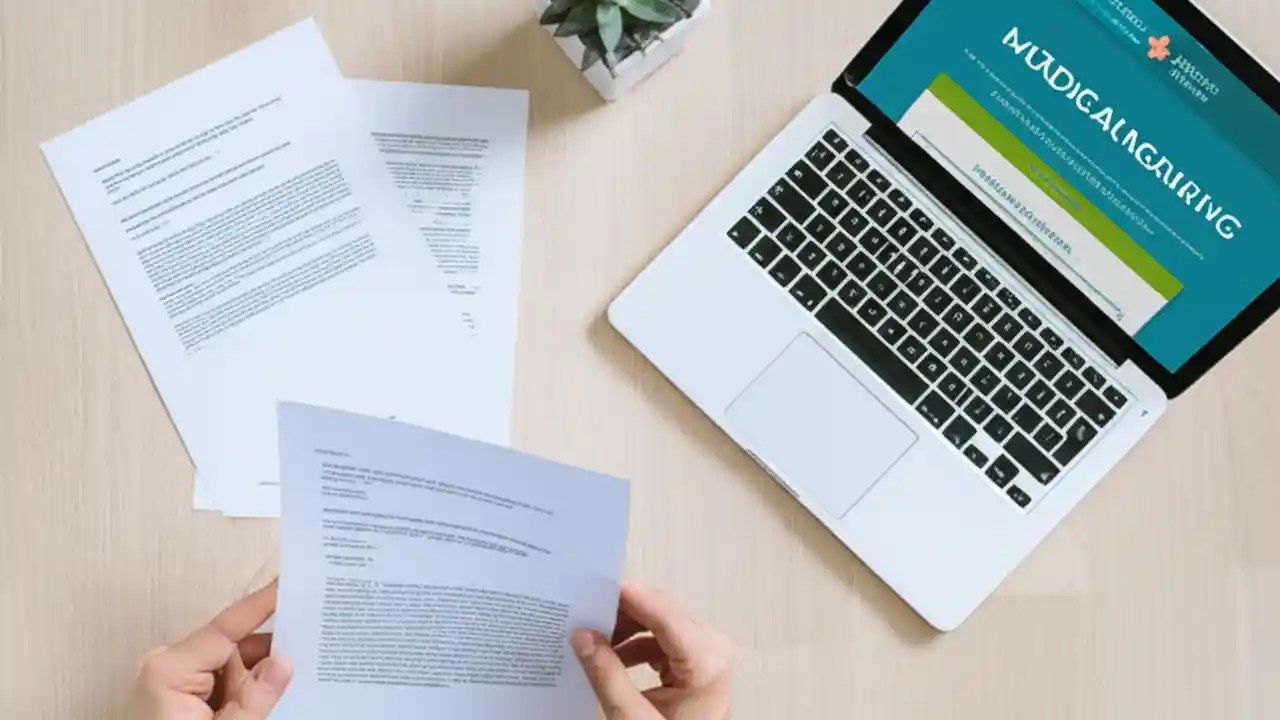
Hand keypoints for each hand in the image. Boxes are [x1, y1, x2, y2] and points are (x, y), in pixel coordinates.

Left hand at [133, 580, 292, 718]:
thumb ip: (257, 698)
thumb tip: (284, 662)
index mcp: (170, 669)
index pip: (226, 625)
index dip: (262, 603)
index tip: (289, 581)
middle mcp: (168, 668)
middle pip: (234, 648)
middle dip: (267, 659)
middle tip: (309, 655)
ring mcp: (174, 684)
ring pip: (232, 667)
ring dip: (258, 682)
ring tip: (289, 689)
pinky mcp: (181, 699)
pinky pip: (223, 684)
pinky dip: (246, 693)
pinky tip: (271, 701)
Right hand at [573, 581, 732, 719]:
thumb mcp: (632, 718)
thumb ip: (606, 674)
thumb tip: (581, 634)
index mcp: (707, 661)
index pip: (665, 616)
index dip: (632, 597)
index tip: (599, 584)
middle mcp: (713, 647)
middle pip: (662, 613)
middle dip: (621, 612)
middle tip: (582, 612)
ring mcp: (707, 651)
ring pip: (659, 622)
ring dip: (625, 628)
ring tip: (591, 640)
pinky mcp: (696, 659)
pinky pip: (662, 638)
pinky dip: (635, 643)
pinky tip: (609, 656)